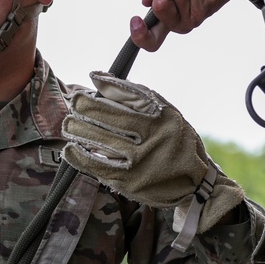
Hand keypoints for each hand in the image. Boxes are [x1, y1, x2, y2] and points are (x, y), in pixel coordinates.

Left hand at [61, 72, 244, 244]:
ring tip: (69, 123)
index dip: (106, 86)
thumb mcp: (167, 114)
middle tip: (74, 102)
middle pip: (109, 118)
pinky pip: (96, 166)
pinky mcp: (127, 182)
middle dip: (85, 107)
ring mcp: (139, 162)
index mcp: (162, 120)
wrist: (195, 184)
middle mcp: (151, 140)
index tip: (91, 80)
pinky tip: (70, 148)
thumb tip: (99, 78)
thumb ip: (137, 96)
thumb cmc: (176, 142)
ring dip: (78, 129)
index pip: (129, 96)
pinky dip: (78, 156)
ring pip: (99, 140)